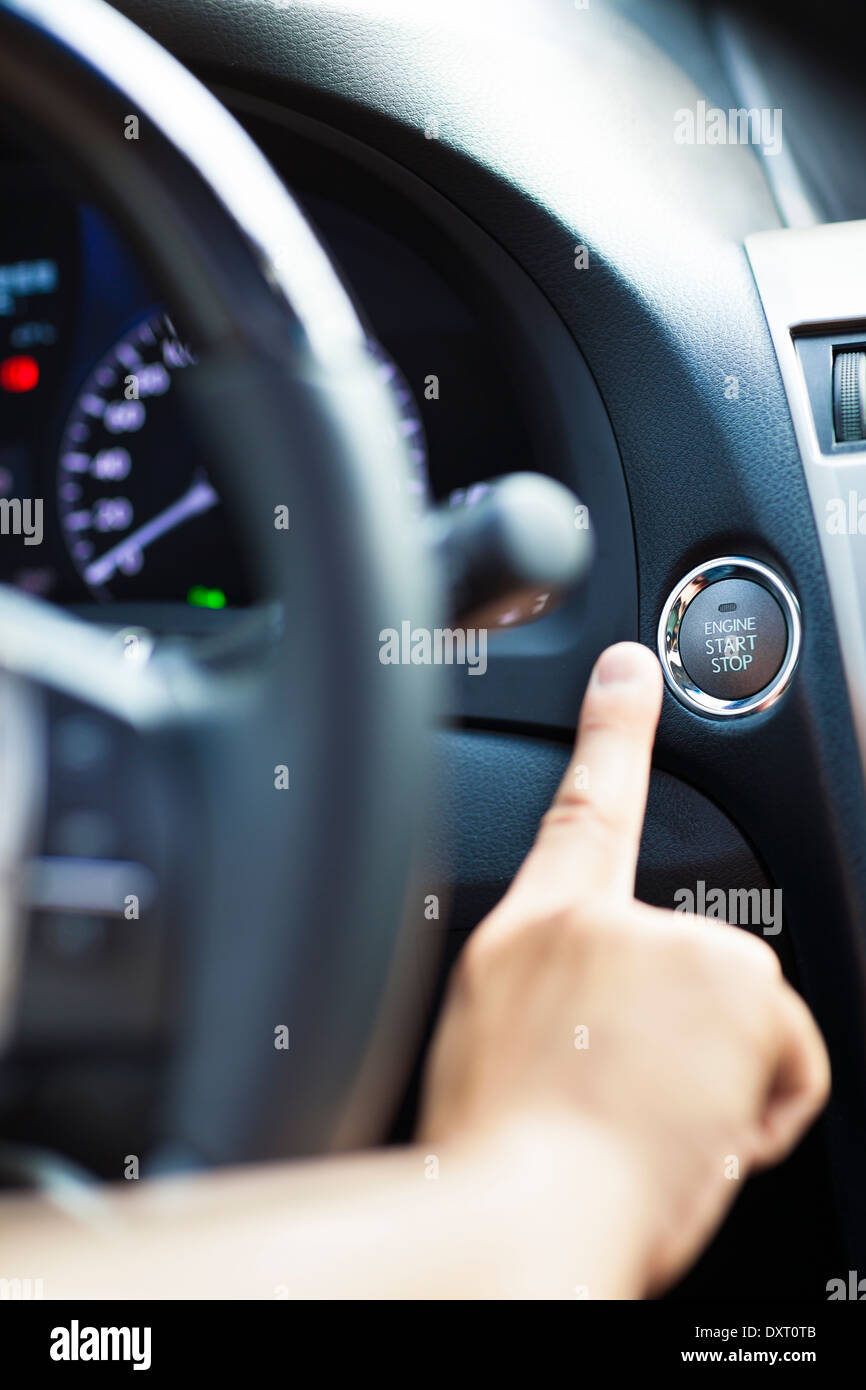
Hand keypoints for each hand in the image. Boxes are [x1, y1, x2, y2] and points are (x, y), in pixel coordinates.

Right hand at [419, 642, 829, 1294]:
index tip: (632, 669)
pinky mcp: (746, 994)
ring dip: (714, 1080)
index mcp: (538, 927)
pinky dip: (756, 1110)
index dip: (611, 727)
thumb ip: (553, 990)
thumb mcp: (492, 1040)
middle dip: (684, 1037)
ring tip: (644, 1126)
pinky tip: (690, 1137)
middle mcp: (610, 922)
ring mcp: (681, 953)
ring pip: (740, 1019)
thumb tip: (594, 1001)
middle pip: (694, 956)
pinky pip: (785, 1062)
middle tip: (623, 1099)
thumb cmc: (500, 1146)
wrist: (523, 1218)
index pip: (582, 803)